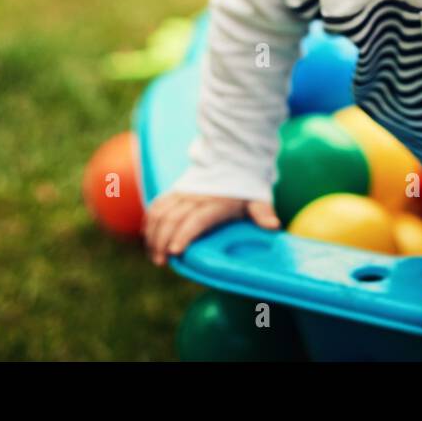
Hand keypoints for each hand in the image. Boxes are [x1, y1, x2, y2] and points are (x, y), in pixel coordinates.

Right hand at [143, 192, 279, 265]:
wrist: (233, 158)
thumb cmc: (247, 185)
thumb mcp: (258, 198)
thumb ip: (262, 213)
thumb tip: (274, 226)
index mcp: (216, 202)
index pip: (196, 220)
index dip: (185, 235)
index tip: (176, 252)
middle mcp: (195, 197)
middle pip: (172, 219)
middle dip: (162, 241)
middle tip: (162, 262)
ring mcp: (183, 193)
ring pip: (160, 212)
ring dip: (153, 235)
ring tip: (154, 256)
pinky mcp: (175, 192)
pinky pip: (157, 205)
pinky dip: (150, 221)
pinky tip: (147, 238)